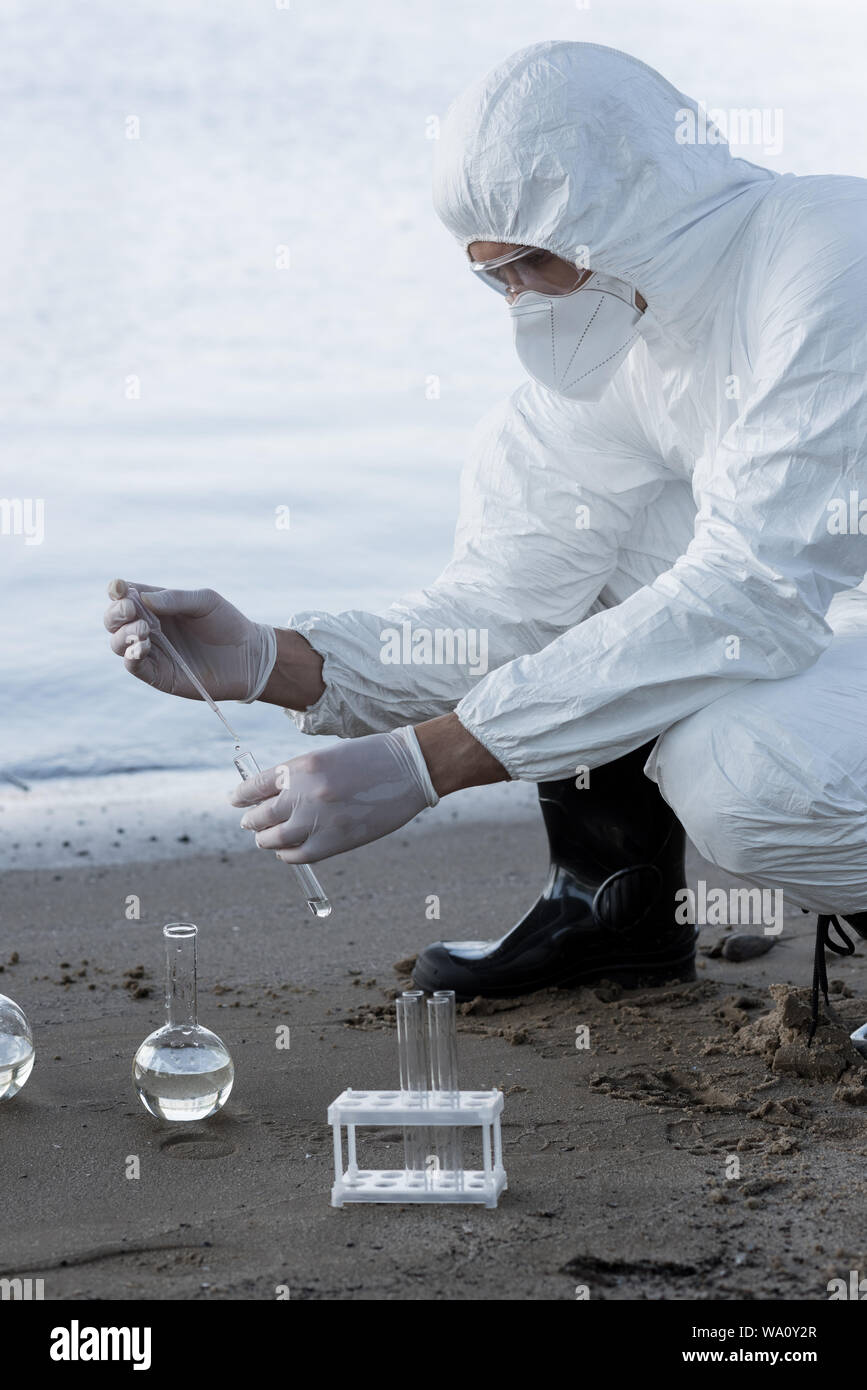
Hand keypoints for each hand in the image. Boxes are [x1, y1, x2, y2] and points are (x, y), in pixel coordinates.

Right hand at [104, 578, 276, 701]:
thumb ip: (174, 598)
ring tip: (144, 630)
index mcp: (156, 605)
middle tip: (130, 610)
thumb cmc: (227, 623)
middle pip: (114, 620)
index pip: (125, 595)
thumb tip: (142, 599)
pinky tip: (142, 648)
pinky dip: (132, 656)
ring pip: (119, 643)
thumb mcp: (204, 601)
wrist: (248, 656)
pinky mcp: (158, 675)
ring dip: (124, 635)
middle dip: (116, 613)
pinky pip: (135, 666)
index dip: (117, 591)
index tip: (119, 588)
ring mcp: (152, 651)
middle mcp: (148, 627)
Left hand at [229, 727, 438, 861]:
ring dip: (265, 839)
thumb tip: (275, 798)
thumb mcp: (327, 756)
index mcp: (301, 766)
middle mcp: (304, 793)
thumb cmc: (371, 757)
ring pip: (274, 838)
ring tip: (264, 838)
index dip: (241, 796)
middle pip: (261, 815)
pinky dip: (287, 854)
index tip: (236, 801)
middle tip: (250, 823)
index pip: (255, 786)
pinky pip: (298, 855)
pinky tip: (287, 850)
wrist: (410, 769)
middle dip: (252, 820)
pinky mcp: (335, 842)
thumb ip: (300, 776)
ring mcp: (318, 820)